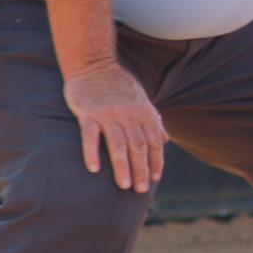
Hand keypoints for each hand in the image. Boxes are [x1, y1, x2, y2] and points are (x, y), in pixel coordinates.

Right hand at [62, 61, 166, 192]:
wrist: (93, 63)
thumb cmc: (118, 84)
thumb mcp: (141, 99)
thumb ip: (153, 121)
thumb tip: (165, 140)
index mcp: (144, 112)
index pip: (154, 142)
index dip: (156, 161)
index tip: (156, 179)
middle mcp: (129, 114)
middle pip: (138, 147)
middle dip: (142, 170)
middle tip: (140, 190)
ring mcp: (108, 114)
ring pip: (118, 145)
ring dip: (123, 167)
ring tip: (124, 186)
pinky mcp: (87, 112)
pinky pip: (90, 136)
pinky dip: (92, 153)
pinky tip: (94, 169)